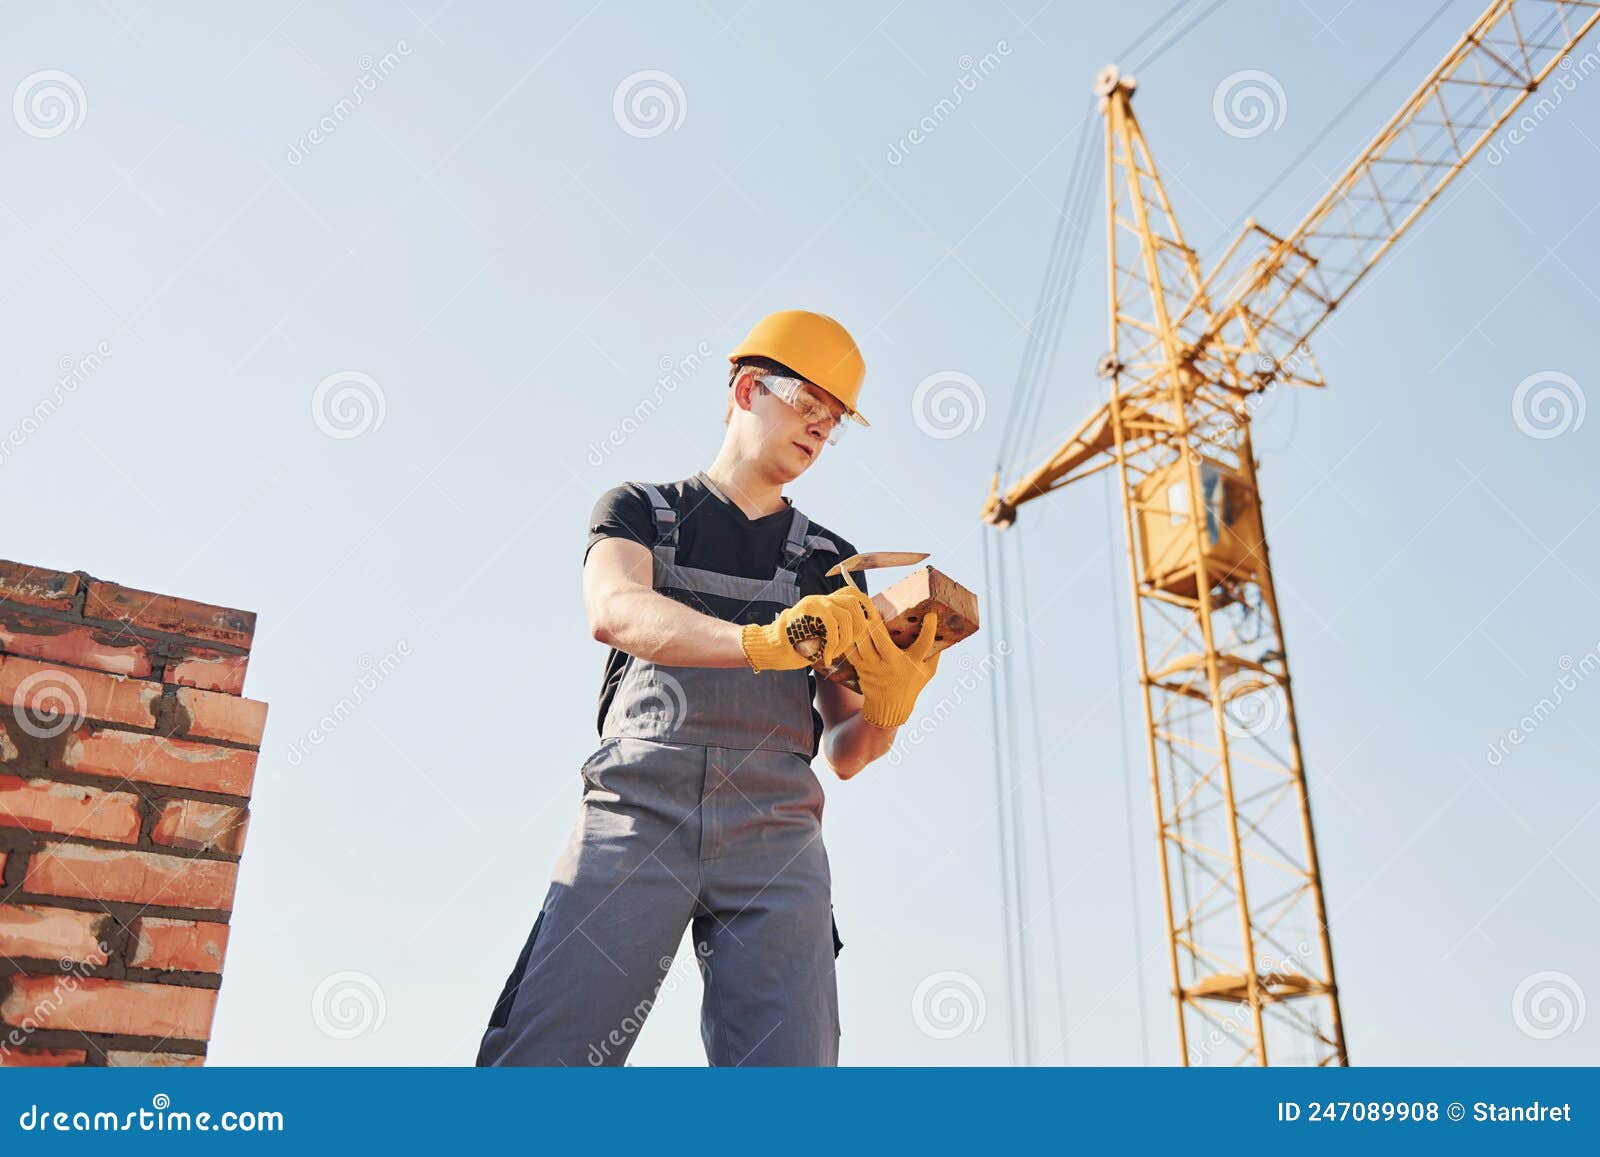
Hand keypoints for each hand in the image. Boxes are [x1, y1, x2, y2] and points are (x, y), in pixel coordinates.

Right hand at [740, 587, 875, 672]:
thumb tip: (861, 633)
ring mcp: (813, 603)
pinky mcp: (807, 611)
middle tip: (853, 645)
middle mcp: (821, 599)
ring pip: (844, 615)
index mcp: (826, 602)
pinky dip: (833, 644)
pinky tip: (827, 656)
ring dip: (845, 638)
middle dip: (859, 626)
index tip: (872, 623)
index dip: (866, 605)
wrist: (771, 647)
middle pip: (853, 603)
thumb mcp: (821, 636)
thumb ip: (837, 630)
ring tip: (836, 653)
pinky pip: (831, 625)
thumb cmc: (797, 646)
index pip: (852, 594)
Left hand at [846, 601, 940, 727]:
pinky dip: (849, 637)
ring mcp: (874, 667)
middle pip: (882, 641)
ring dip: (860, 626)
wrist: (890, 707)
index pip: (924, 645)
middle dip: (876, 621)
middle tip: (874, 605)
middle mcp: (892, 665)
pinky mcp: (861, 668)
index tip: (931, 615)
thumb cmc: (912, 684)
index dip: (929, 629)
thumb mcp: (929, 671)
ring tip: (859, 609)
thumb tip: (944, 627)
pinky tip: (849, 624)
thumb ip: (934, 652)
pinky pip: (851, 651)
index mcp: (912, 663)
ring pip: (863, 644)